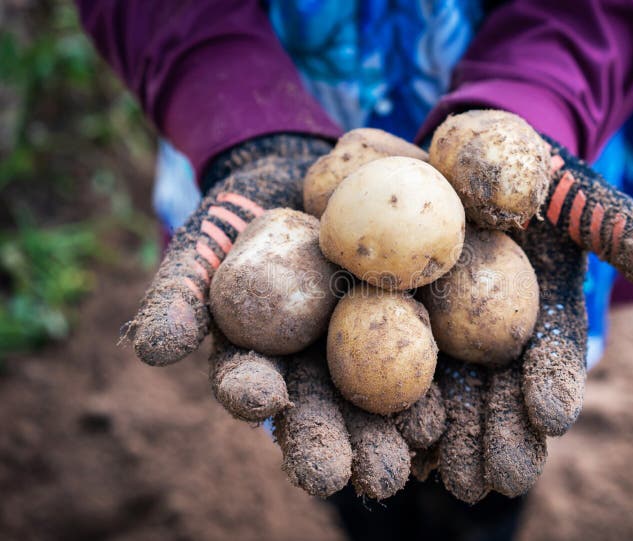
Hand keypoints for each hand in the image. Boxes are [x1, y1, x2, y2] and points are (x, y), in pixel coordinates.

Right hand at [125, 133, 445, 499]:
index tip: (260, 399)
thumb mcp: (204, 238)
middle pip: (318, 411)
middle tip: (341, 475)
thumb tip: (154, 351)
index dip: (250, 392)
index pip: (248, 381)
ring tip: (398, 463)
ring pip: (372, 400)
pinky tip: (441, 411)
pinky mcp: (404, 328)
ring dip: (384, 435)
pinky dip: (429, 386)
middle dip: (329, 444)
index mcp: (258, 356)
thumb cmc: (243, 212)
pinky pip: (417, 358)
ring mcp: (359, 351)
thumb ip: (180, 291)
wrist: (305, 174)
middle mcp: (310, 366)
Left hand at [435, 132, 632, 502]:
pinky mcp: (409, 332)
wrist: (469, 166)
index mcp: (546, 319)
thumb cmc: (534, 182)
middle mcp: (501, 342)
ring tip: (453, 478)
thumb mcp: (581, 200)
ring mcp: (454, 343)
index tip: (551, 417)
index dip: (556, 385)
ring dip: (456, 441)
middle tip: (502, 476)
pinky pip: (406, 373)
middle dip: (505, 437)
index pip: (555, 359)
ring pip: (456, 398)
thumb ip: (625, 235)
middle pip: (504, 397)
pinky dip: (406, 408)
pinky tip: (402, 439)